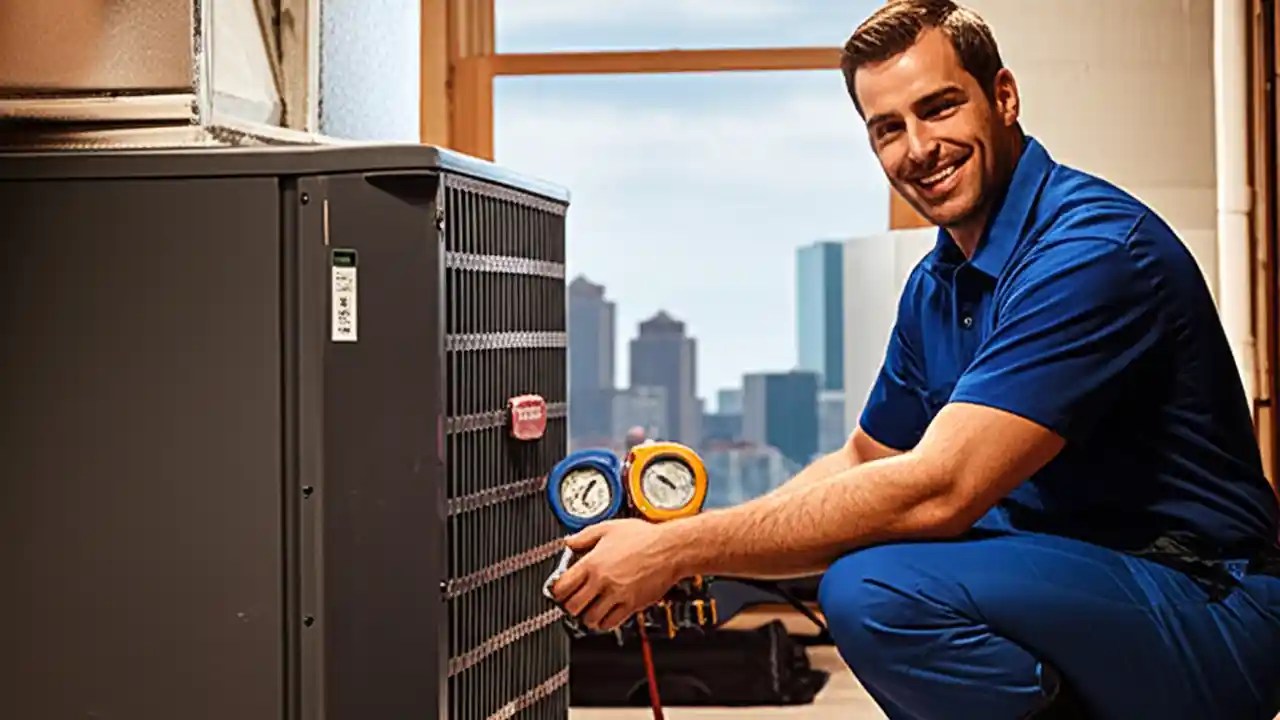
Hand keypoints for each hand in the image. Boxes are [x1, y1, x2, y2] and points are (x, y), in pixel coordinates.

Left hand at [549, 518, 682, 630]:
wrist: (670, 548)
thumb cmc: (644, 537)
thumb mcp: (609, 528)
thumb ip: (584, 536)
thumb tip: (569, 542)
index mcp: (592, 563)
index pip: (562, 587)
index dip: (557, 591)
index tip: (559, 590)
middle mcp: (602, 581)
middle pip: (572, 607)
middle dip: (570, 606)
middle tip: (573, 601)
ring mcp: (617, 595)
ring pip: (590, 619)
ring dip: (586, 616)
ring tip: (588, 609)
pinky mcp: (631, 605)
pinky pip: (610, 623)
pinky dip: (603, 623)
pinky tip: (604, 614)